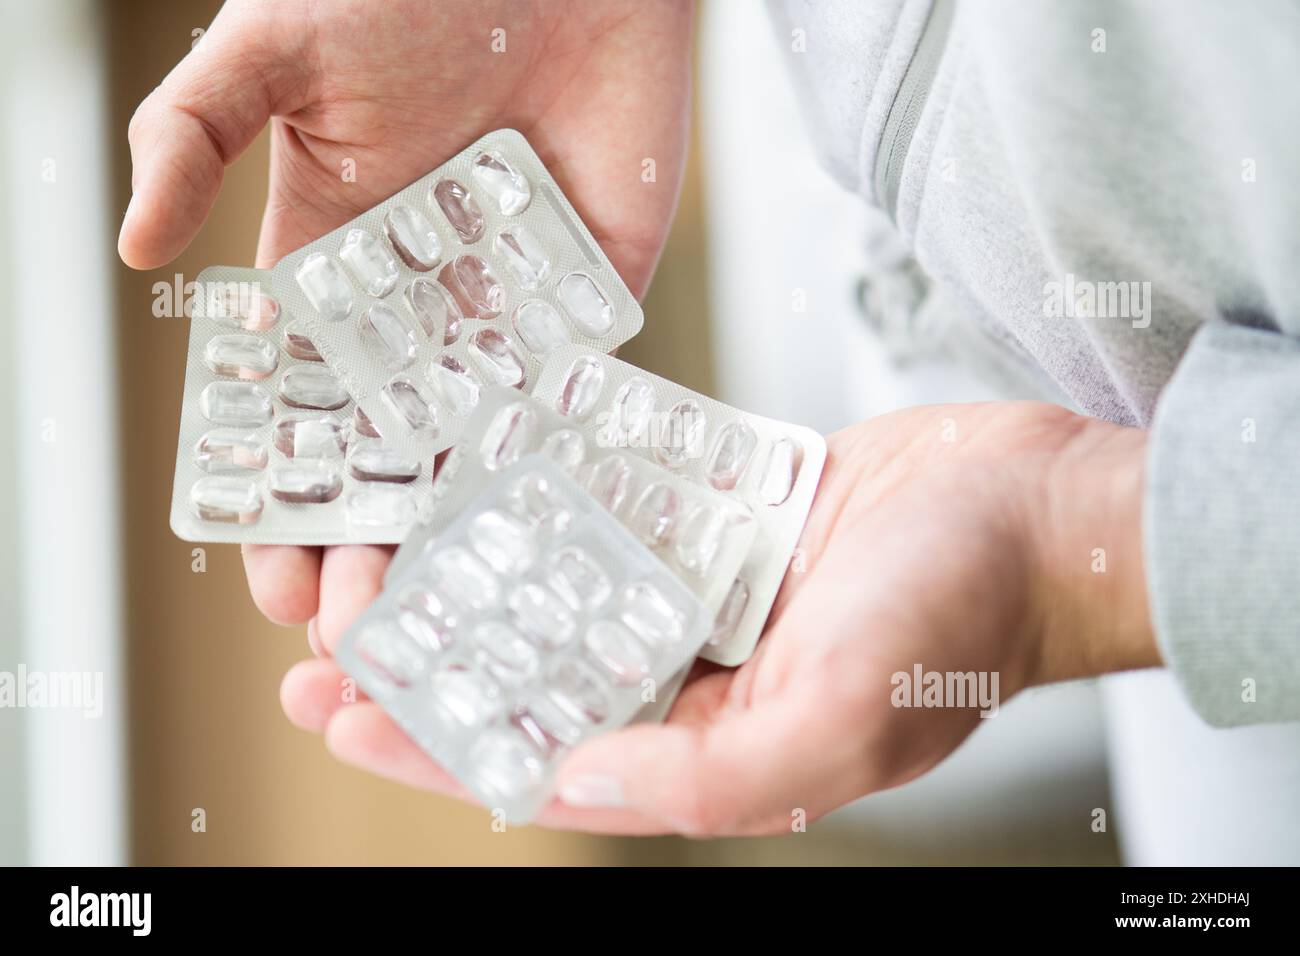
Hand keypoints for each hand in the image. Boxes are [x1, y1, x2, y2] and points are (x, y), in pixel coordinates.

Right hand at [119, 0, 694, 627]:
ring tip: (434, 607)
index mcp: (334, 264)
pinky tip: (528, 534)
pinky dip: (553, 465)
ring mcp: (510, 307)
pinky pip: (574, 394)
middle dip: (366, 540)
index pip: (299, 406)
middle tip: (353, 624)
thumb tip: (137, 249)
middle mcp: (420, 304)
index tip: (268, 569)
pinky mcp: (594, 294)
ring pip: (476, 445)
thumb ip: (193, 134)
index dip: (280, 491)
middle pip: (387, 451)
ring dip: (450, 532)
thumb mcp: (275, 50)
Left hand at [280, 401, 1159, 834]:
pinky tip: (488, 468)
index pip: (546, 757)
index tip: (342, 712)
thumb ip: (708, 774)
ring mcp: (709, 585)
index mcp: (714, 743)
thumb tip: (569, 780)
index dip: (437, 740)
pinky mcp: (725, 509)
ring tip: (389, 549)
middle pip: (535, 669)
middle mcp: (699, 671)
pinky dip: (555, 487)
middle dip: (434, 658)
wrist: (1039, 506)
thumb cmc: (961, 617)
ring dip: (481, 570)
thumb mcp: (837, 717)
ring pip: (566, 582)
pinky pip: (621, 499)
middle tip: (330, 637)